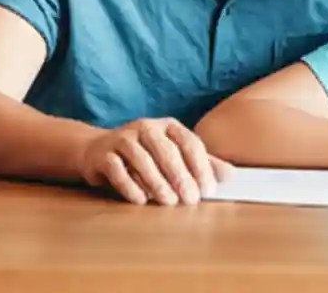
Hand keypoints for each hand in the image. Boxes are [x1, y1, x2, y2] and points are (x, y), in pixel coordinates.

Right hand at [78, 117, 233, 204]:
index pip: (190, 142)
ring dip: (158, 183)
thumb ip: (201, 164)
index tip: (208, 189)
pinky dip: (130, 185)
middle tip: (191, 200)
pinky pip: (118, 169)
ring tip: (169, 202)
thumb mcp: (174, 155)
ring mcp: (122, 138)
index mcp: (168, 126)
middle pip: (167, 151)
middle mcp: (146, 127)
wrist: (97, 151)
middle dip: (181, 177)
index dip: (201, 166)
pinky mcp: (103, 154)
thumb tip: (230, 175)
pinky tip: (142, 200)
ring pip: (142, 160)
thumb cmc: (145, 155)